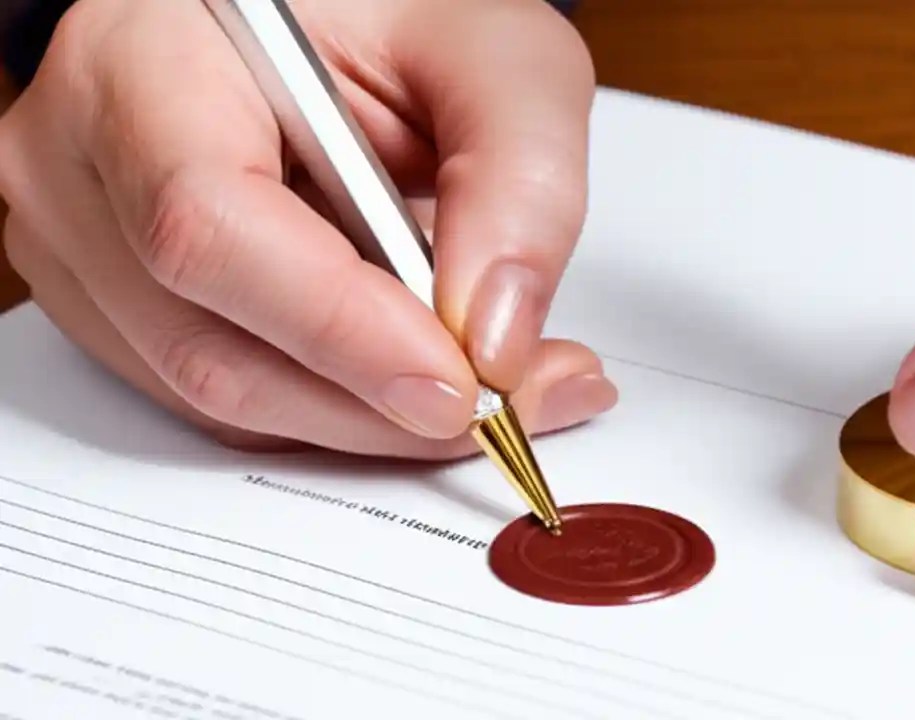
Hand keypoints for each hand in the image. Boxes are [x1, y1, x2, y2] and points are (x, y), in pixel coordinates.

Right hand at [0, 0, 616, 456]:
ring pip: (227, 396)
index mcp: (144, 59)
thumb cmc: (387, 18)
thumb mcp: (493, 54)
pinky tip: (420, 377)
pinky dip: (342, 411)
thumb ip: (520, 176)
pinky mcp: (128, 313)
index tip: (457, 378)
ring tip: (491, 384)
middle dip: (381, 400)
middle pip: (213, 344)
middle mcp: (89, 164)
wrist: (331, 33)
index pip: (209, 221)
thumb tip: (495, 339)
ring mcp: (93, 251)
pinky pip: (235, 403)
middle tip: (515, 399)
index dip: (339, 324)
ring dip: (373, 419)